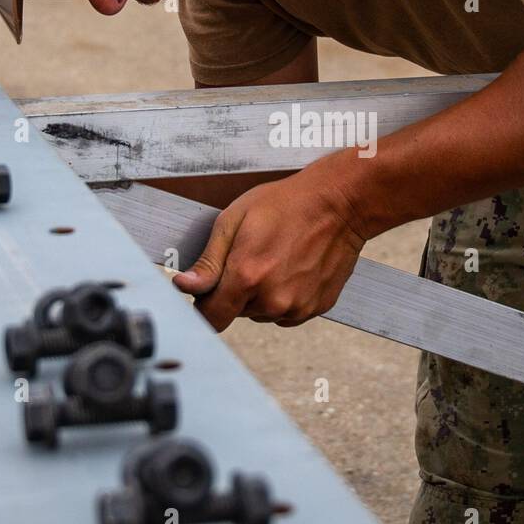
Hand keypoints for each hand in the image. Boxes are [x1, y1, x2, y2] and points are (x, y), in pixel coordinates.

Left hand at [171, 160, 367, 331]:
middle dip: (236, 291)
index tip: (209, 289)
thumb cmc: (286, 204)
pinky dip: (285, 297)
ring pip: (262, 314)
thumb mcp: (234, 221)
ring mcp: (297, 307)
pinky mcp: (316, 308)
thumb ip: (208, 262)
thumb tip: (183, 286)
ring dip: (262, 295)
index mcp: (247, 278)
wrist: (339, 204)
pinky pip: (287, 313)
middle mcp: (272, 300)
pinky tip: (293, 268)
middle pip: (236, 314)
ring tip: (276, 258)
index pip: (210, 319)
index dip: (205, 304)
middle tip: (252, 256)